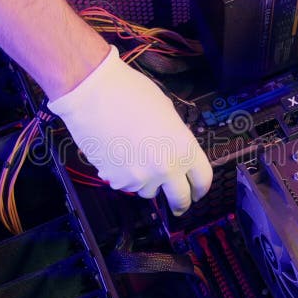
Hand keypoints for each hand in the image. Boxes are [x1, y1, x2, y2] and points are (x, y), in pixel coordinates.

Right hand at [48, 45, 212, 214]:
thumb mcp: (167, 113)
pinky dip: (124, 176)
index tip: (197, 193)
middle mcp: (166, 168)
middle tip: (177, 204)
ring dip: (147, 182)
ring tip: (135, 157)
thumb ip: (176, 139)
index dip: (201, 188)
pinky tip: (118, 154)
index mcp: (184, 147)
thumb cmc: (130, 93)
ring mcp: (141, 177)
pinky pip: (126, 185)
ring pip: (149, 191)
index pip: (203, 179)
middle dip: (180, 203)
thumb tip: (175, 153)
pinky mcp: (117, 180)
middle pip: (180, 198)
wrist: (93, 95)